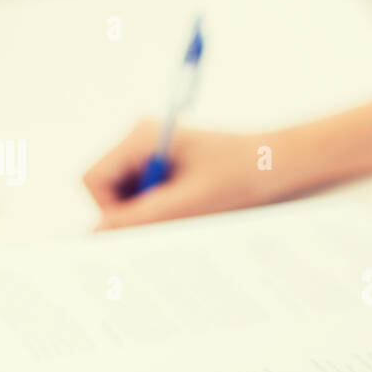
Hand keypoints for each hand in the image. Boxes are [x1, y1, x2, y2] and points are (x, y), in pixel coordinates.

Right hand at [83, 120, 291, 229]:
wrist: (277, 165)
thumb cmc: (241, 176)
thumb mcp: (189, 203)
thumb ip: (142, 218)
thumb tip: (96, 234)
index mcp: (140, 136)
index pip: (94, 180)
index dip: (109, 211)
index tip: (143, 227)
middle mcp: (140, 140)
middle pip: (107, 191)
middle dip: (133, 213)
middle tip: (172, 221)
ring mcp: (151, 153)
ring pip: (126, 199)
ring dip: (150, 214)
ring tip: (188, 212)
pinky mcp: (165, 168)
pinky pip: (146, 199)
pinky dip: (162, 212)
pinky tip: (191, 209)